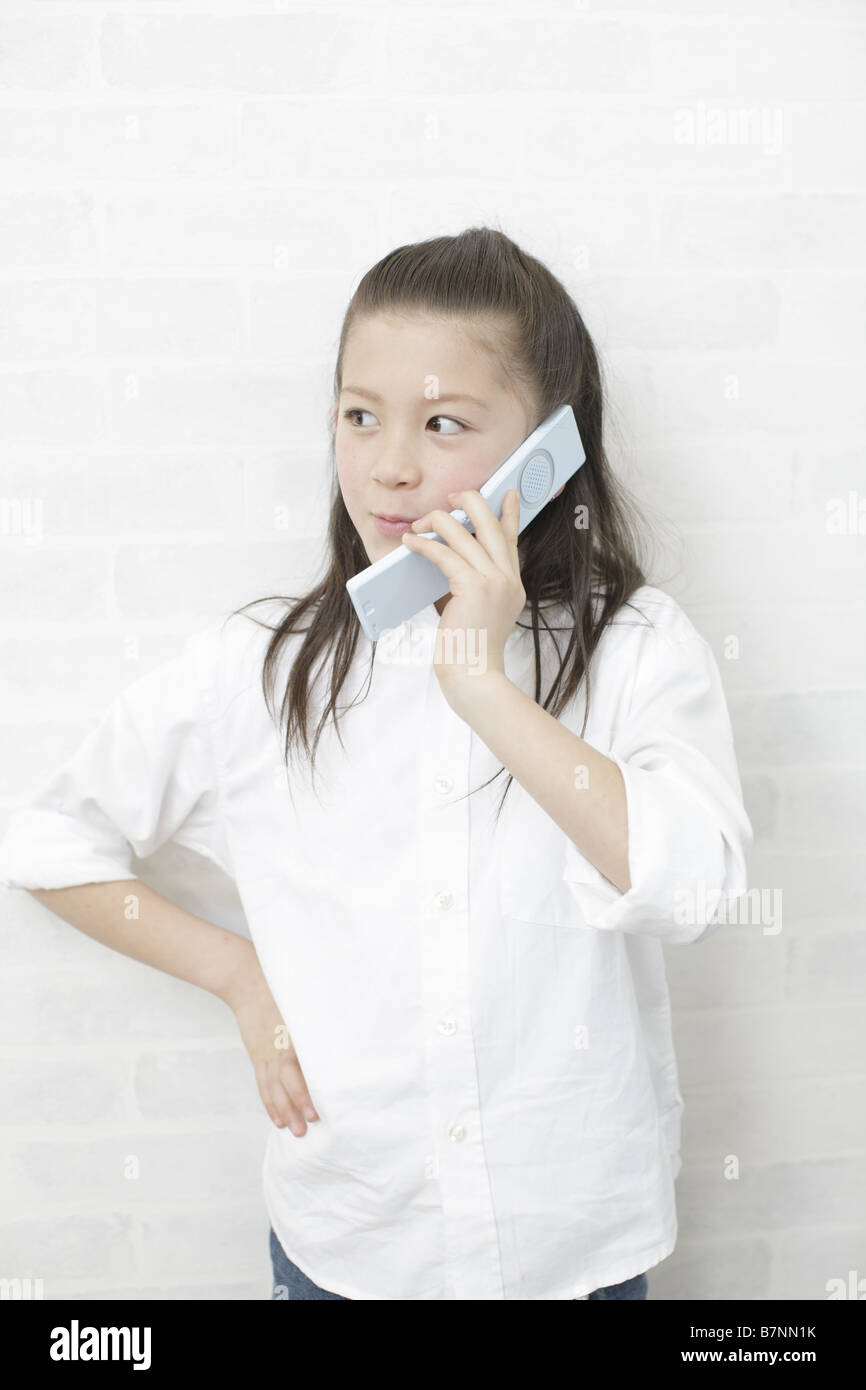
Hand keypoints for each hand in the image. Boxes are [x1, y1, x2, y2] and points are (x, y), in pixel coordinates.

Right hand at [227, 960, 318, 1136]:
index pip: (302, 1066)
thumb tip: (349, 1030)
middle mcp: (278, 1047)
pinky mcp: (257, 1056)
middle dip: (299, 1104)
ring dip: (284, 1111)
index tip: (321, 1104)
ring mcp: (265, 1053)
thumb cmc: (280, 987)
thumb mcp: (304, 1001)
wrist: (246, 981)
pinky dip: (270, 1102)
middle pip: (287, 1082)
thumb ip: (321, 1018)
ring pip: (274, 1088)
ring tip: (296, 1131)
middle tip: (312, 1124)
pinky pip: (263, 1084)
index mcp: (293, 1034)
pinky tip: (277, 1118)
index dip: (309, 1087)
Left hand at [400, 487, 524, 700]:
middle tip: (451, 496)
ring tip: (418, 525)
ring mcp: (494, 582)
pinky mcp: (474, 587)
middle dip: (470, 502)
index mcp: (512, 585)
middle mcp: (507, 579)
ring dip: (437, 522)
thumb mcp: (480, 613)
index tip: (506, 494)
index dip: (509, 513)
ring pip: (465, 532)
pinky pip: (445, 554)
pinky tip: (410, 542)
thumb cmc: (471, 651)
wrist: (476, 676)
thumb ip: (471, 586)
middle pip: (491, 524)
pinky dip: (424, 545)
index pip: (512, 539)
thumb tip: (446, 560)